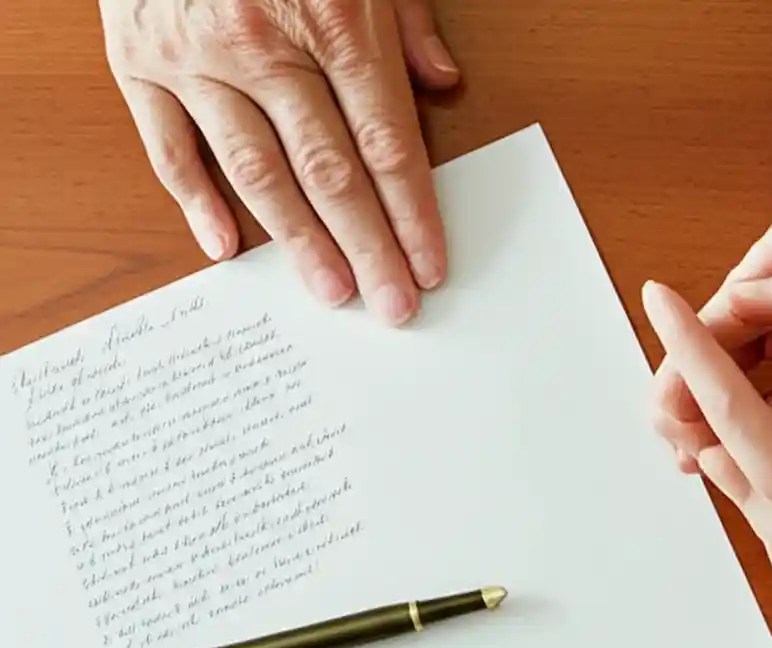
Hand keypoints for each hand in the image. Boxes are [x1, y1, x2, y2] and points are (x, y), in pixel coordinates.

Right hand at [100, 0, 460, 324]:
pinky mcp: (137, 63)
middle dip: (369, 248)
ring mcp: (196, 58)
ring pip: (257, 172)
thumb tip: (445, 85)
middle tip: (394, 306)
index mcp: (333, 19)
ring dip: (299, 242)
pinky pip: (168, 149)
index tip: (431, 264)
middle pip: (331, 172)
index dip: (412, 214)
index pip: (387, 142)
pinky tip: (228, 250)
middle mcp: (264, 45)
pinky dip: (196, 203)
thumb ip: (406, 21)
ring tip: (333, 292)